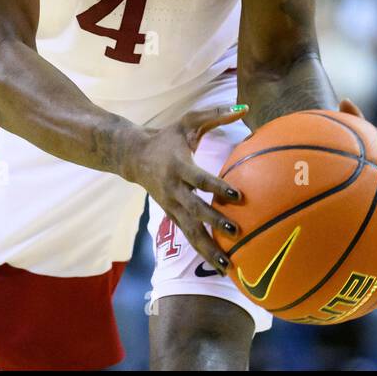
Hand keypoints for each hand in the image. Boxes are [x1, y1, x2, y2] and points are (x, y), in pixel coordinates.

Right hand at [121, 103, 245, 274]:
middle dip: (214, 223)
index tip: (237, 196)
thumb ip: (215, 114)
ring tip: (229, 266)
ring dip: (208, 250)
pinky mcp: (171, 216)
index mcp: (178, 166)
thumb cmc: (167, 137)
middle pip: (194, 210)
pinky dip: (203, 251)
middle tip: (237, 232)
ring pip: (190, 232)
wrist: (132, 156)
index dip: (216, 187)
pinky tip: (221, 266)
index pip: (199, 179)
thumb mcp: (187, 122)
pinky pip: (188, 235)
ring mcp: (171, 206)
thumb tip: (244, 109)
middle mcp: (173, 190)